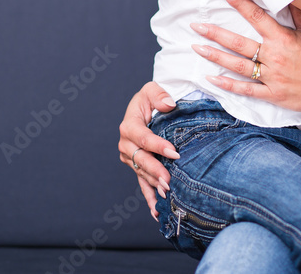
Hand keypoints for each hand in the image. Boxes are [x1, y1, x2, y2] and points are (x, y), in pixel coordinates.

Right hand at [117, 81, 179, 218]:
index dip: (158, 145)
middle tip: (169, 182)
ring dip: (153, 185)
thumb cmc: (151, 98)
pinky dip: (149, 198)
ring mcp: (130, 158)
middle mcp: (126, 144)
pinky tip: (157, 212)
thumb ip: (159, 94)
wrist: (147, 109)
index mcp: (129, 125)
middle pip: (141, 160)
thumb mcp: (152, 90)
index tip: (174, 152)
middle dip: (155, 171)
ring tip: (167, 195)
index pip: (143, 137)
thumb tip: (169, 104)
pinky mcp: (136, 167)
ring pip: (141, 173)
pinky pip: (142, 184)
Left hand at [190, 0, 300, 114]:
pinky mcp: (272, 94)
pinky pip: (246, 89)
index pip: (257, 16)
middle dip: (216, 33)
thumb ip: (299, 13)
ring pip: (238, 65)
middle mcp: (274, 56)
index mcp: (283, 38)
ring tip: (197, 48)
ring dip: (216, 57)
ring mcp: (271, 76)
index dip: (239, 2)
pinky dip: (228, 85)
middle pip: (239, 42)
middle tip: (196, 25)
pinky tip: (211, 79)